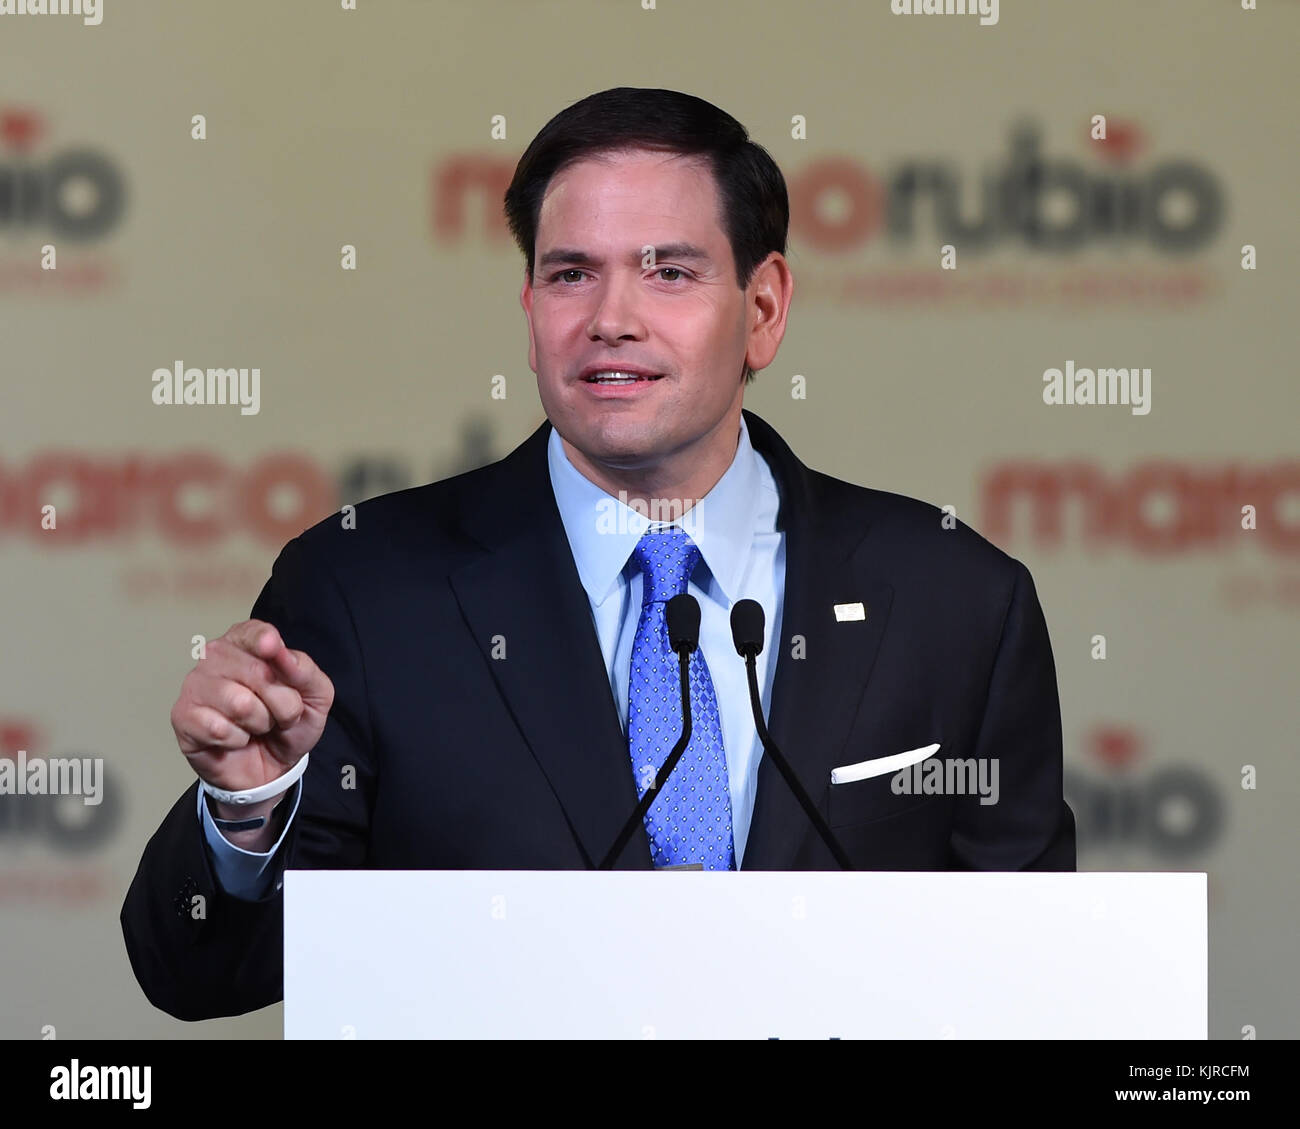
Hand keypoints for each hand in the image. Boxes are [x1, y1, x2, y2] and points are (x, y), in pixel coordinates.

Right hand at [171, 619, 333, 799]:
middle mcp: (216, 657)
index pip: (254, 632)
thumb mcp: (315, 696)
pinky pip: (219, 729)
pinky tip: (234, 738)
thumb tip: (279, 651)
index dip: (267, 642)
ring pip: (240, 704)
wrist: (270, 767)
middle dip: (283, 704)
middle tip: (278, 714)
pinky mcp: (183, 716)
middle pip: (259, 673)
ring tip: (256, 725)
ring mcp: (195, 685)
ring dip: (260, 723)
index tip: (272, 648)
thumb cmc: (288, 724)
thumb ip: (304, 670)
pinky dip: (237, 740)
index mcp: (247, 643)